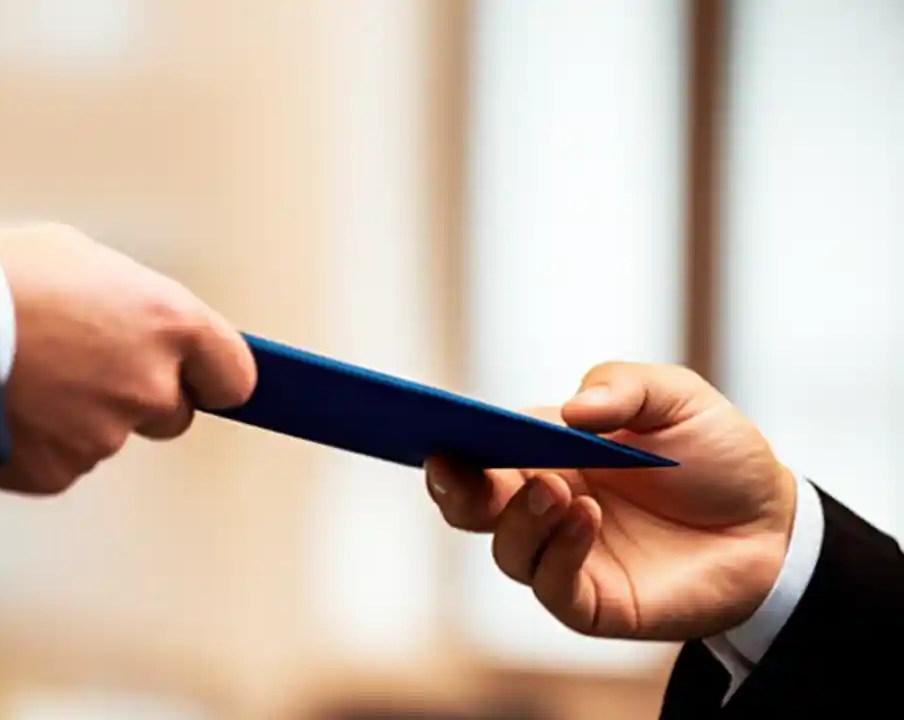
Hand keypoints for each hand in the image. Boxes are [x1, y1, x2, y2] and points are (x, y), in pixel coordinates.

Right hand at [0, 223, 255, 493]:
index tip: (206, 380)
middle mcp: (150, 385)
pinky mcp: (58, 471)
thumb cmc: (1, 275)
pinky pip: (60, 462)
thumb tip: (140, 327)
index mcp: (170, 323)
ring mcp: (105, 435)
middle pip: (172, 413)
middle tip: (85, 366)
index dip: (215, 377)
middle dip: (139, 396)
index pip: (233, 374)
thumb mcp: (83, 262)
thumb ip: (130, 305)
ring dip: (78, 415)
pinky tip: (5, 404)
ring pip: (107, 436)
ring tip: (25, 372)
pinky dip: (37, 443)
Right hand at [425, 362, 796, 640]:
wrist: (773, 525)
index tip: (433, 429)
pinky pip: (553, 586)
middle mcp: (543, 507)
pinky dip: (559, 552)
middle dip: (452, 487)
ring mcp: (565, 556)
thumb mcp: (676, 397)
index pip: (477, 452)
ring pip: (507, 550)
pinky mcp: (594, 601)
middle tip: (456, 465)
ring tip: (561, 491)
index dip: (449, 443)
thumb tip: (571, 412)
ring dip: (520, 519)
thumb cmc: (714, 454)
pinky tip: (586, 519)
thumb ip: (623, 387)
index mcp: (545, 455)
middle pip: (469, 507)